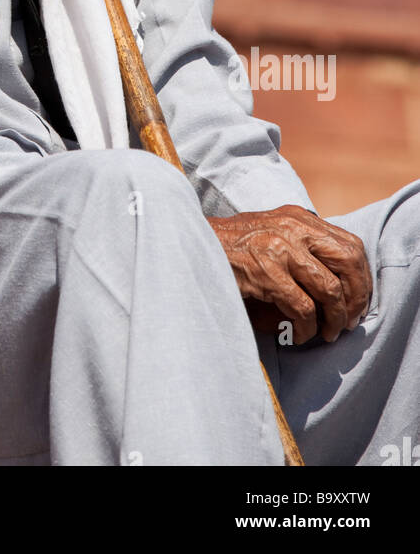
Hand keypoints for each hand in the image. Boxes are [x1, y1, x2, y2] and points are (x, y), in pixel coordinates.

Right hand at [207, 205, 372, 345]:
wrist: (193, 243)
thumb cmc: (234, 246)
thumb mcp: (272, 231)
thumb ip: (302, 243)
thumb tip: (338, 279)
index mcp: (299, 218)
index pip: (350, 246)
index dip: (360, 279)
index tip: (356, 303)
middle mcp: (293, 228)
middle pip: (347, 263)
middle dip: (354, 299)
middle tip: (346, 323)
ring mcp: (279, 248)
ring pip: (329, 289)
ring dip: (333, 319)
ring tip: (326, 334)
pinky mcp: (264, 271)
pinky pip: (302, 307)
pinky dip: (306, 328)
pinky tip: (298, 335)